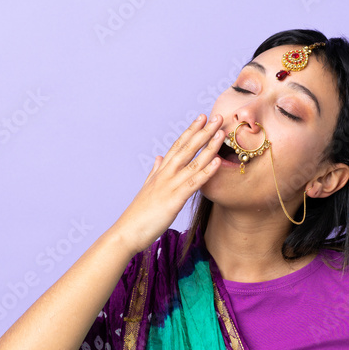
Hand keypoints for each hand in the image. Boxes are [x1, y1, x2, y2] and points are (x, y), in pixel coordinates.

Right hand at [113, 113, 225, 254]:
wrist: (127, 232)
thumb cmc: (138, 215)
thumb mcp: (147, 189)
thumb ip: (154, 172)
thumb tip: (158, 158)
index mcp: (160, 172)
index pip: (177, 146)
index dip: (190, 131)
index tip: (201, 118)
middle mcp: (165, 174)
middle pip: (186, 148)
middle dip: (203, 132)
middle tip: (217, 117)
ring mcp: (169, 185)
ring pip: (192, 162)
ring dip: (208, 146)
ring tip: (221, 133)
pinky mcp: (174, 200)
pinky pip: (193, 183)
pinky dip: (206, 171)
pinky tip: (218, 161)